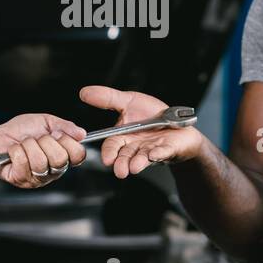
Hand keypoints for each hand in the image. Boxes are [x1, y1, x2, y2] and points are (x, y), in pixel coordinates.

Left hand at [0, 114, 86, 188]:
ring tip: (23, 145)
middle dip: (45, 142)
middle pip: (60, 159)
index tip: (57, 134)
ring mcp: (38, 178)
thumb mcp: (45, 121)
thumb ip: (65, 126)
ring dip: (28, 146)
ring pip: (40, 161)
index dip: (68, 142)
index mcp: (62, 155)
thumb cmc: (20, 130)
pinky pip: (23, 163)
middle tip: (36, 139)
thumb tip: (81, 133)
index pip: (78, 155)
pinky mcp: (22, 180)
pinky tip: (14, 151)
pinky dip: (16, 151)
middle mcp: (53, 170)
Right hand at [78, 85, 203, 178]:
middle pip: (126, 156)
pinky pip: (163, 152)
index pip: (112, 146)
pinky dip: (159, 153)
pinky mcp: (169, 149)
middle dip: (122, 163)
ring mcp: (152, 149)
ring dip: (138, 163)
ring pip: (142, 158)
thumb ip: (108, 98)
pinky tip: (155, 154)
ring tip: (134, 167)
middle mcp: (136, 146)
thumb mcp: (129, 101)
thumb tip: (83, 92)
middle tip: (120, 170)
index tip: (107, 159)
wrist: (178, 122)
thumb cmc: (152, 114)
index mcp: (124, 136)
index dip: (109, 152)